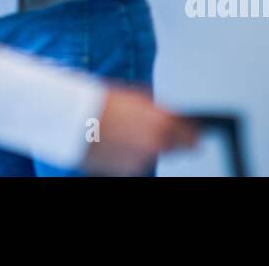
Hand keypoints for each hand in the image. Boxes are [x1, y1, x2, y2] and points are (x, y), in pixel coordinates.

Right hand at [80, 87, 199, 175]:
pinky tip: (116, 142)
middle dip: (169, 140)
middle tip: (153, 130)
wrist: (74, 119)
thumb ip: (158, 110)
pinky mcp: (126, 171)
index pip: (192, 135)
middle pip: (175, 148)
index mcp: (162, 123)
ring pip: (152, 154)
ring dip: (145, 146)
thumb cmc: (100, 103)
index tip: (194, 134)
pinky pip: (135, 162)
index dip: (192, 133)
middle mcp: (156, 145)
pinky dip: (129, 155)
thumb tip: (169, 115)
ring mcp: (141, 160)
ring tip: (124, 132)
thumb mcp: (136, 97)